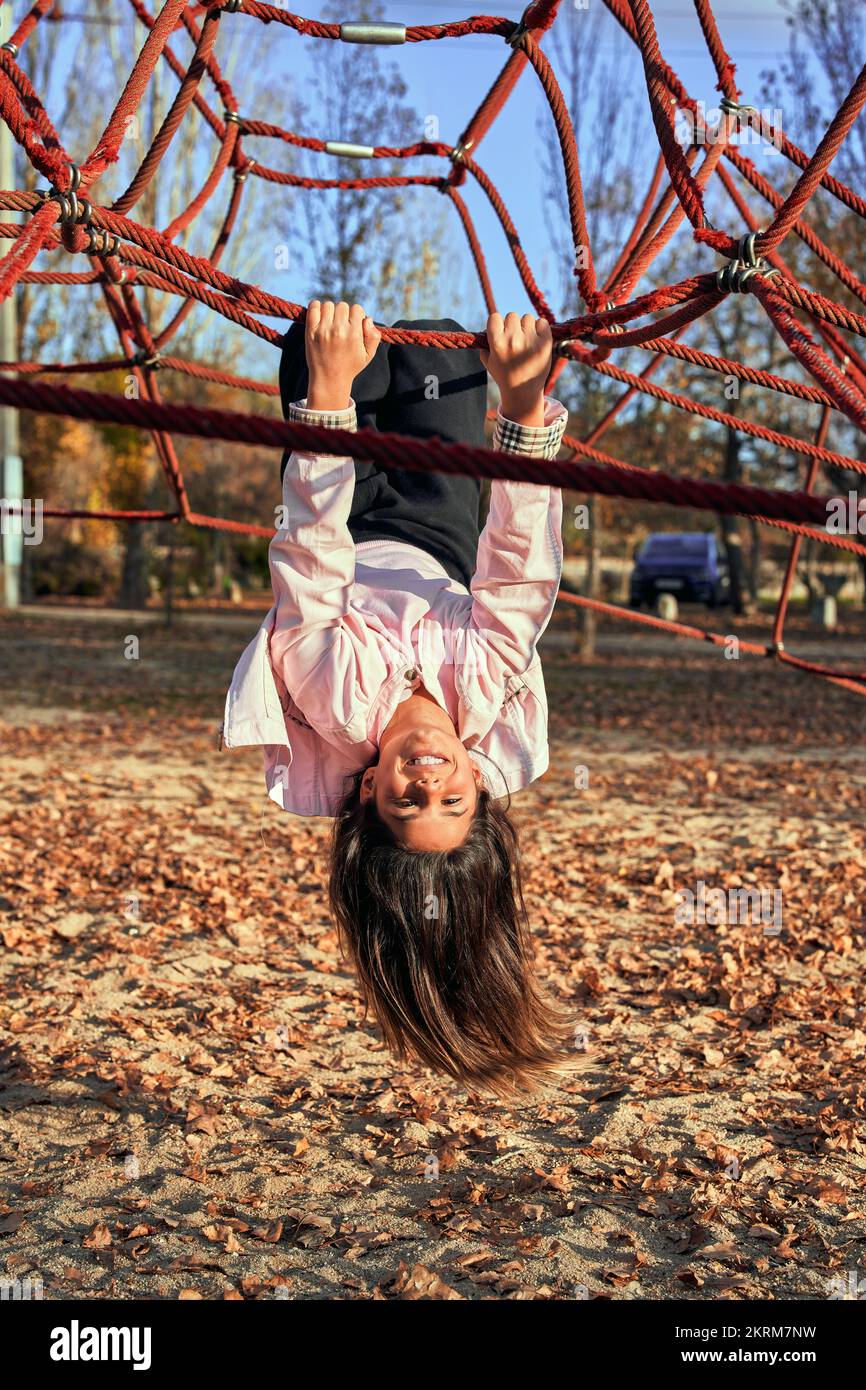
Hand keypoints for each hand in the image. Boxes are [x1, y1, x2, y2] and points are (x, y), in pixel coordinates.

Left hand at [304, 300, 380, 411]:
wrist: (329, 379)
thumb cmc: (350, 366)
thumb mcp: (368, 355)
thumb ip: (373, 336)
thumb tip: (368, 319)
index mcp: (354, 334)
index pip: (357, 309)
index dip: (356, 315)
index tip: (353, 325)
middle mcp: (339, 330)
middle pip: (342, 305)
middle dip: (343, 314)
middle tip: (341, 325)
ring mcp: (323, 330)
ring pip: (328, 305)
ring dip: (330, 311)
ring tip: (330, 323)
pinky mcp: (310, 331)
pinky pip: (313, 307)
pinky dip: (316, 307)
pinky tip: (320, 315)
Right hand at [480, 311, 552, 426]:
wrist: (523, 391)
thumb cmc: (504, 376)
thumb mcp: (489, 363)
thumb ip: (484, 346)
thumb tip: (485, 331)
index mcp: (497, 343)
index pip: (495, 317)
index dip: (498, 322)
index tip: (501, 330)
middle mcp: (513, 340)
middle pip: (512, 316)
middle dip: (513, 325)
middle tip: (515, 337)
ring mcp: (530, 340)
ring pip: (527, 318)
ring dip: (527, 326)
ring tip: (527, 339)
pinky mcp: (545, 342)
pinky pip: (542, 322)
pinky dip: (541, 327)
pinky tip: (537, 338)